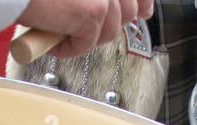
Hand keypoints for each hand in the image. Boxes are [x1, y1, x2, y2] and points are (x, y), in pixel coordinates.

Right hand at [17, 0, 154, 58]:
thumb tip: (133, 9)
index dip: (140, 3)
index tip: (142, 10)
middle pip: (128, 12)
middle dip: (110, 24)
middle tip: (87, 27)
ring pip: (109, 31)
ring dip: (87, 37)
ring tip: (66, 31)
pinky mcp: (93, 13)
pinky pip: (88, 44)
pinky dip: (69, 48)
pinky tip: (55, 39)